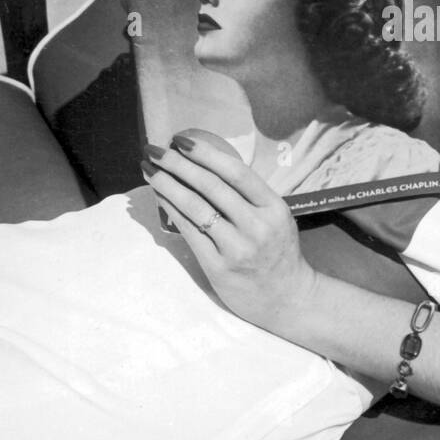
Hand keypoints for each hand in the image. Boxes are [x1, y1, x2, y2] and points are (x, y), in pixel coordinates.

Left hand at [140, 134, 318, 331]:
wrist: (288, 299)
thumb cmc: (279, 253)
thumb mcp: (276, 218)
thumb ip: (250, 197)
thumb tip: (206, 167)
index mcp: (274, 208)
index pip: (236, 172)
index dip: (206, 154)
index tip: (182, 141)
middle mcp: (257, 226)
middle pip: (211, 187)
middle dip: (179, 164)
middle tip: (156, 151)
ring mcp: (237, 249)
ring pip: (196, 208)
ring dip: (168, 185)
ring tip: (151, 171)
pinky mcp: (218, 268)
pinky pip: (189, 233)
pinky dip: (172, 211)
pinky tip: (161, 198)